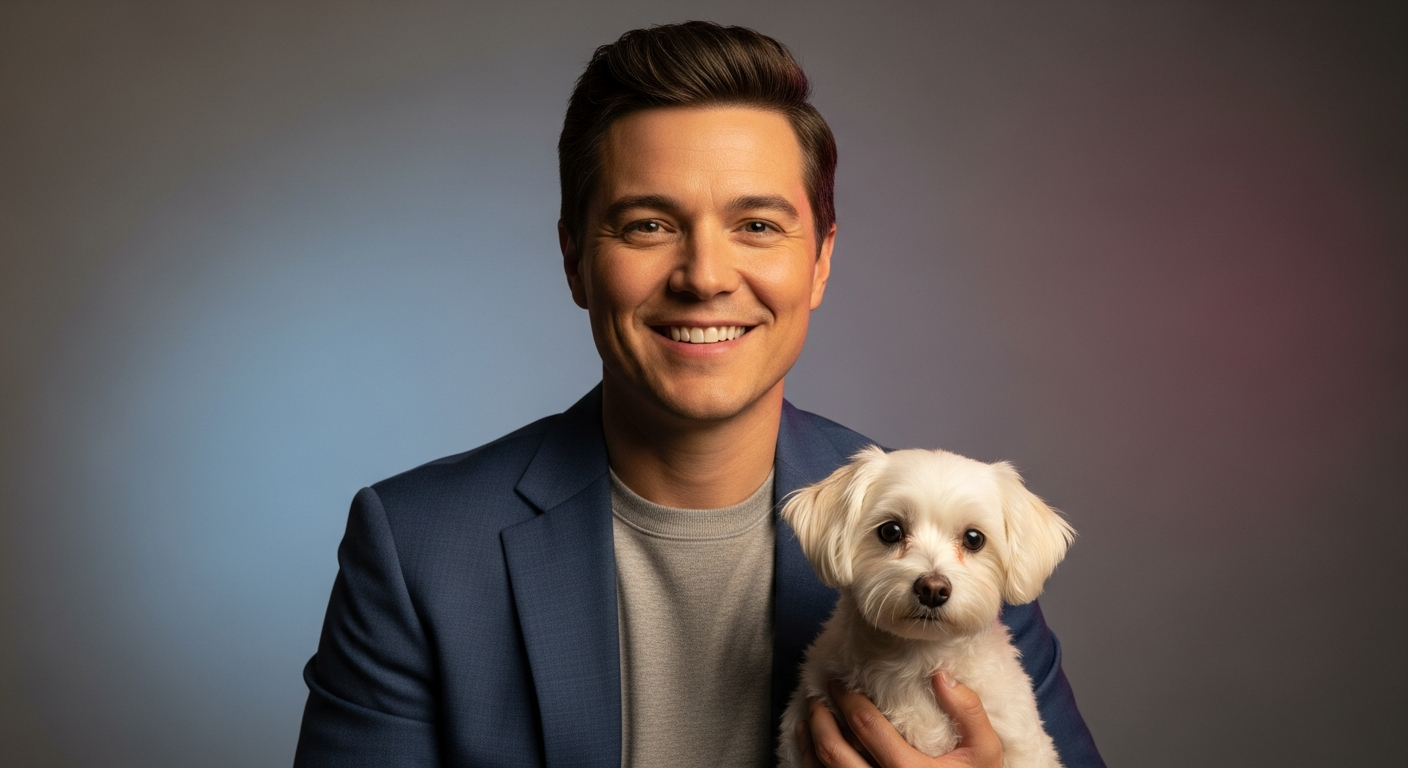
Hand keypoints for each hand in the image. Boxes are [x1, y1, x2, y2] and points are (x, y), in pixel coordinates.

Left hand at [796, 671, 1002, 767]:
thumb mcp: (984, 751)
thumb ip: (968, 712)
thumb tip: (940, 675)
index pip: (866, 727)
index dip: (847, 699)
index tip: (838, 682)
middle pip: (834, 750)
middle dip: (821, 716)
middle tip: (819, 692)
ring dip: (811, 738)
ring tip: (811, 713)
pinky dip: (810, 760)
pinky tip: (809, 742)